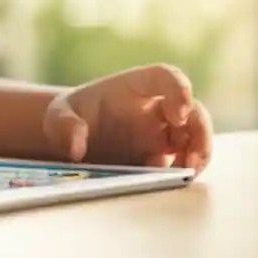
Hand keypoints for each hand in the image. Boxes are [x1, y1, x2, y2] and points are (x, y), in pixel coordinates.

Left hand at [42, 64, 212, 174]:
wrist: (69, 136)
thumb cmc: (68, 116)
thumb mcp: (58, 116)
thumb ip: (64, 125)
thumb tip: (76, 147)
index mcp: (134, 87)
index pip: (165, 76)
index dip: (179, 89)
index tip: (178, 113)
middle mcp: (154, 107)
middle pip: (192, 109)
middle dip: (199, 129)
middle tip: (192, 155)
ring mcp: (160, 131)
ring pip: (194, 135)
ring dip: (198, 153)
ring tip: (187, 172)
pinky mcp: (159, 154)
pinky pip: (182, 159)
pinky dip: (183, 169)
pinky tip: (172, 180)